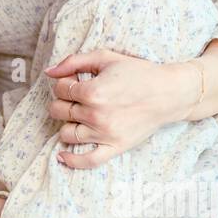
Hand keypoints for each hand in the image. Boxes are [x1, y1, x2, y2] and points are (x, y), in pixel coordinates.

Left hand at [45, 49, 189, 168]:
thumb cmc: (138, 72)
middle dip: (63, 101)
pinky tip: (62, 156)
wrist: (169, 93)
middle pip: (59, 111)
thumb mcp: (105, 57)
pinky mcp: (115, 147)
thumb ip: (74, 61)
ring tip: (79, 115)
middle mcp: (96, 115)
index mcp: (92, 91)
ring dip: (68, 123)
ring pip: (67, 134)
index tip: (76, 81)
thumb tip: (48, 72)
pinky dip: (72, 160)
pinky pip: (88, 160)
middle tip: (77, 97)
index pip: (60, 89)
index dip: (65, 82)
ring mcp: (105, 133)